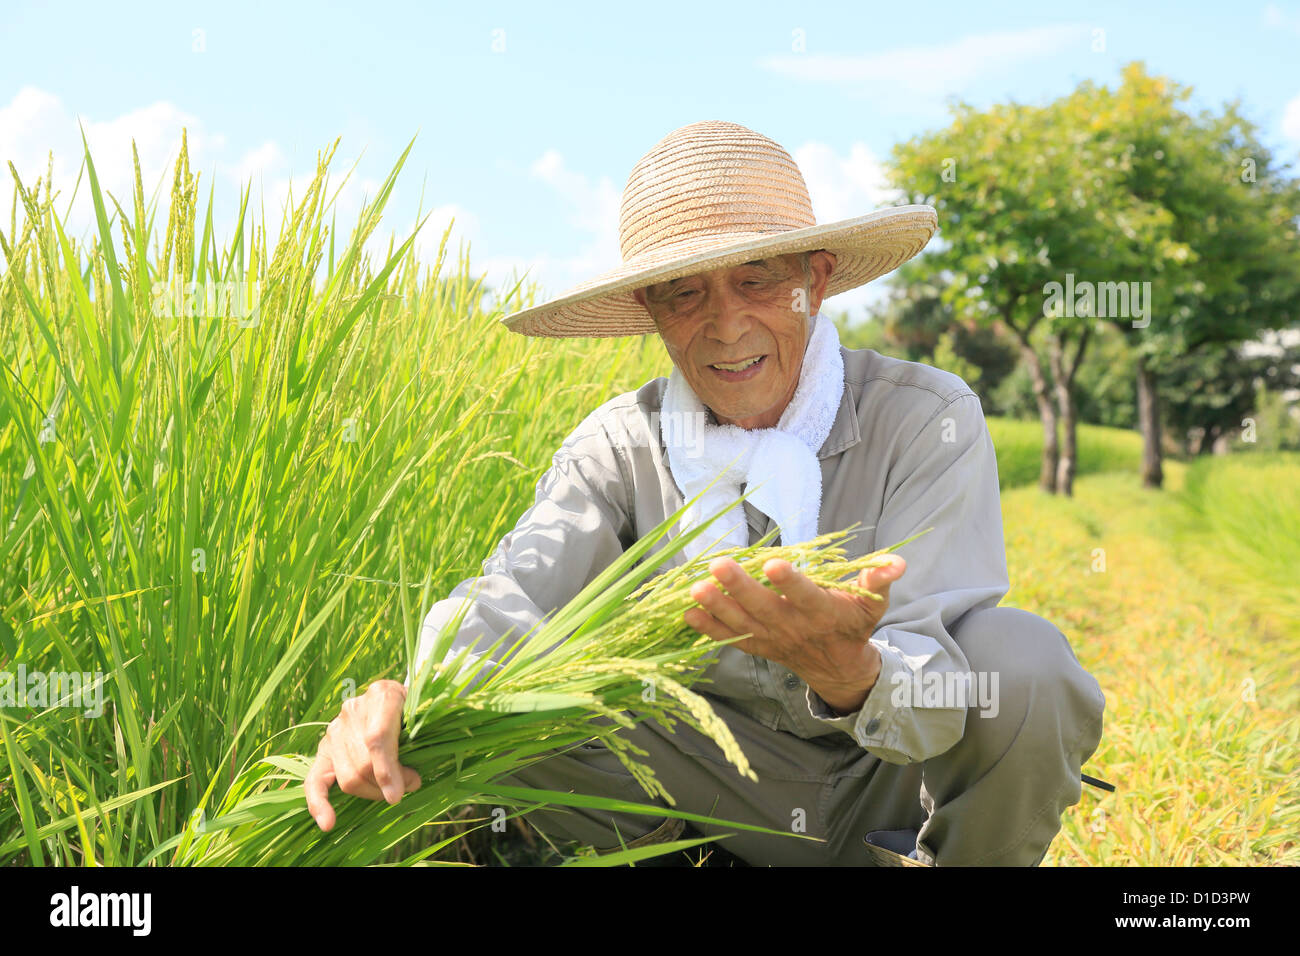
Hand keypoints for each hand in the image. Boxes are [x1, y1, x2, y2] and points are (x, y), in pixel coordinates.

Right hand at [305, 679, 421, 831]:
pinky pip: (315, 780)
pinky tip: (328, 823)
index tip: (402, 791)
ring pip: (348, 776)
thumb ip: (424, 739)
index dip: (388, 769)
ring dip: (372, 793)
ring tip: (393, 791)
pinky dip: (319, 803)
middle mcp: (354, 709)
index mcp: (382, 695)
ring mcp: (335, 729)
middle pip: (362, 762)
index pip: (377, 738)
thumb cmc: (418, 709)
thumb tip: (412, 781)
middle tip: (410, 785)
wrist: (398, 700)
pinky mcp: (324, 749)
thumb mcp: (426, 715)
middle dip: (387, 783)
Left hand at [683, 555, 905, 713]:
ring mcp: (772, 639)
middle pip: (764, 608)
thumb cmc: (853, 625)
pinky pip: (729, 639)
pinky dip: (708, 628)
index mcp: (823, 613)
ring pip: (741, 624)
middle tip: (717, 566)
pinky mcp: (757, 646)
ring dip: (717, 608)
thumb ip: (879, 581)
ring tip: (695, 589)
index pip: (806, 596)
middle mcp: (794, 628)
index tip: (774, 563)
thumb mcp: (872, 604)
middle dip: (740, 587)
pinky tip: (687, 612)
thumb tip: (896, 562)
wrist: (837, 667)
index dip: (791, 583)